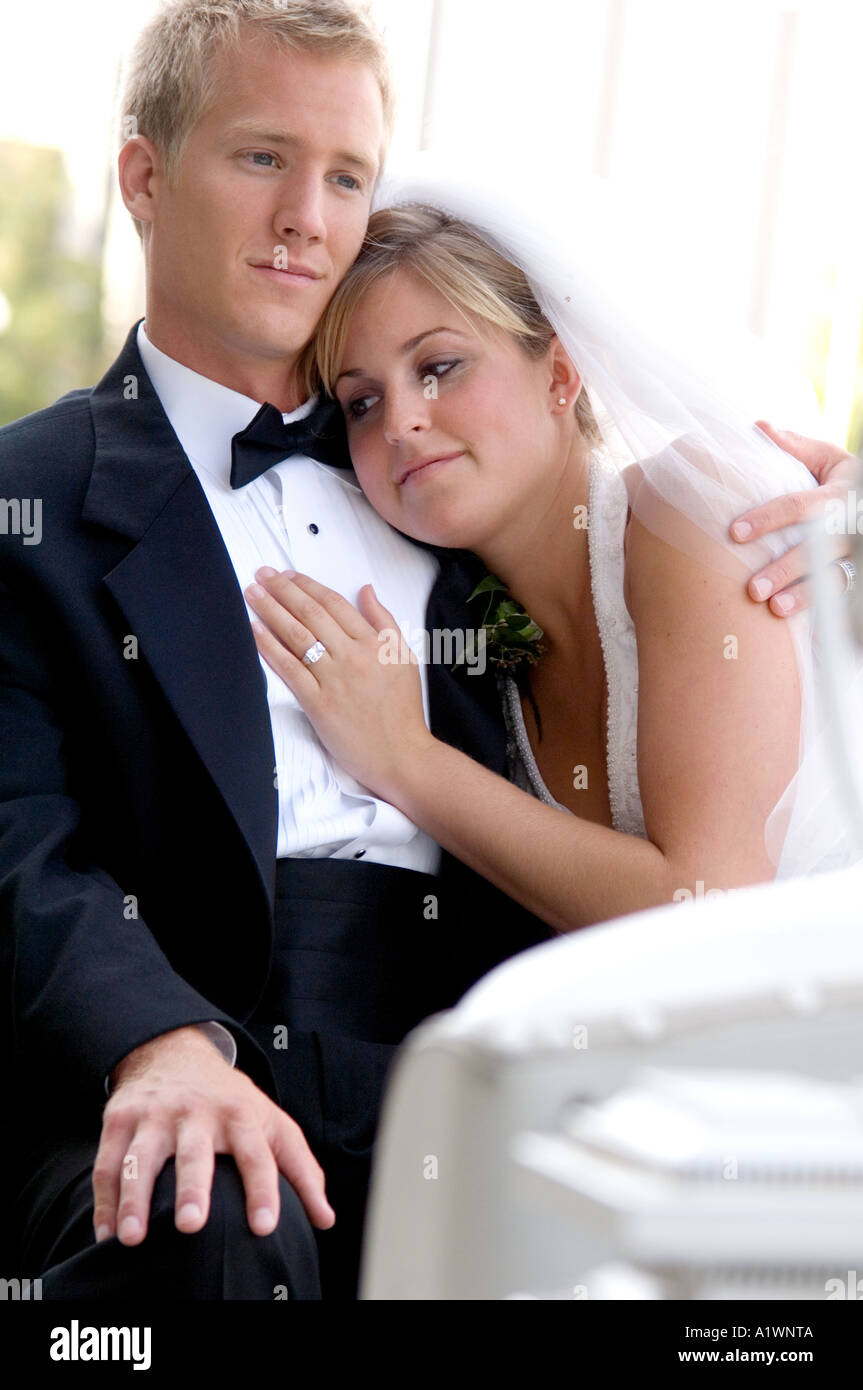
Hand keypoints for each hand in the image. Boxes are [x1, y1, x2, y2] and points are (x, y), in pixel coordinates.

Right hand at [94, 1024, 333, 1246]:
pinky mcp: (121, 1119)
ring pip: (142, 1158)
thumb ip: (301, 1170)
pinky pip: (108, 1163)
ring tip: (132, 1237)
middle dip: (192, 1188)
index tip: (265, 1227)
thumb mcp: (271, 1122)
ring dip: (135, 1198)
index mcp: (240, 1114)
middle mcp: (196, 1113)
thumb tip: (326, 1219)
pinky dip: (105, 1201)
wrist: (173, 1050)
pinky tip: (107, 1233)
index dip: (263, 1189)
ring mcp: (156, 1115)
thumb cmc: (229, 1100)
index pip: (256, 1154)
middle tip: (191, 1224)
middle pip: (195, 1154)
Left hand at [245, 568, 433, 800]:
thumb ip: (384, 621)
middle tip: (262, 574)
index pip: (334, 603)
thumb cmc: (404, 711)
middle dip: (282, 589)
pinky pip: (289, 669)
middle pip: (310, 613)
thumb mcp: (405, 657)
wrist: (402, 755)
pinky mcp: (318, 704)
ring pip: (297, 636)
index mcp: (374, 643)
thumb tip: (366, 590)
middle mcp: (352, 656)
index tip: (288, 575)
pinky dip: (270, 647)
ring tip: (253, 593)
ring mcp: (333, 679)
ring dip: (271, 610)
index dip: (307, 585)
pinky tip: (255, 630)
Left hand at [731, 421, 858, 616]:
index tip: (734, 532)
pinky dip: (829, 622)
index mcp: (841, 492)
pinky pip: (846, 602)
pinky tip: (808, 638)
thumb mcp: (826, 458)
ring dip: (806, 597)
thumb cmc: (842, 479)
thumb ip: (793, 446)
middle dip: (785, 569)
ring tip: (776, 611)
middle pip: (818, 549)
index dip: (768, 519)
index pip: (801, 506)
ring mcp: (859, 554)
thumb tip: (758, 427)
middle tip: (751, 590)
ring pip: (834, 579)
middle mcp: (853, 524)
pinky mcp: (859, 576)